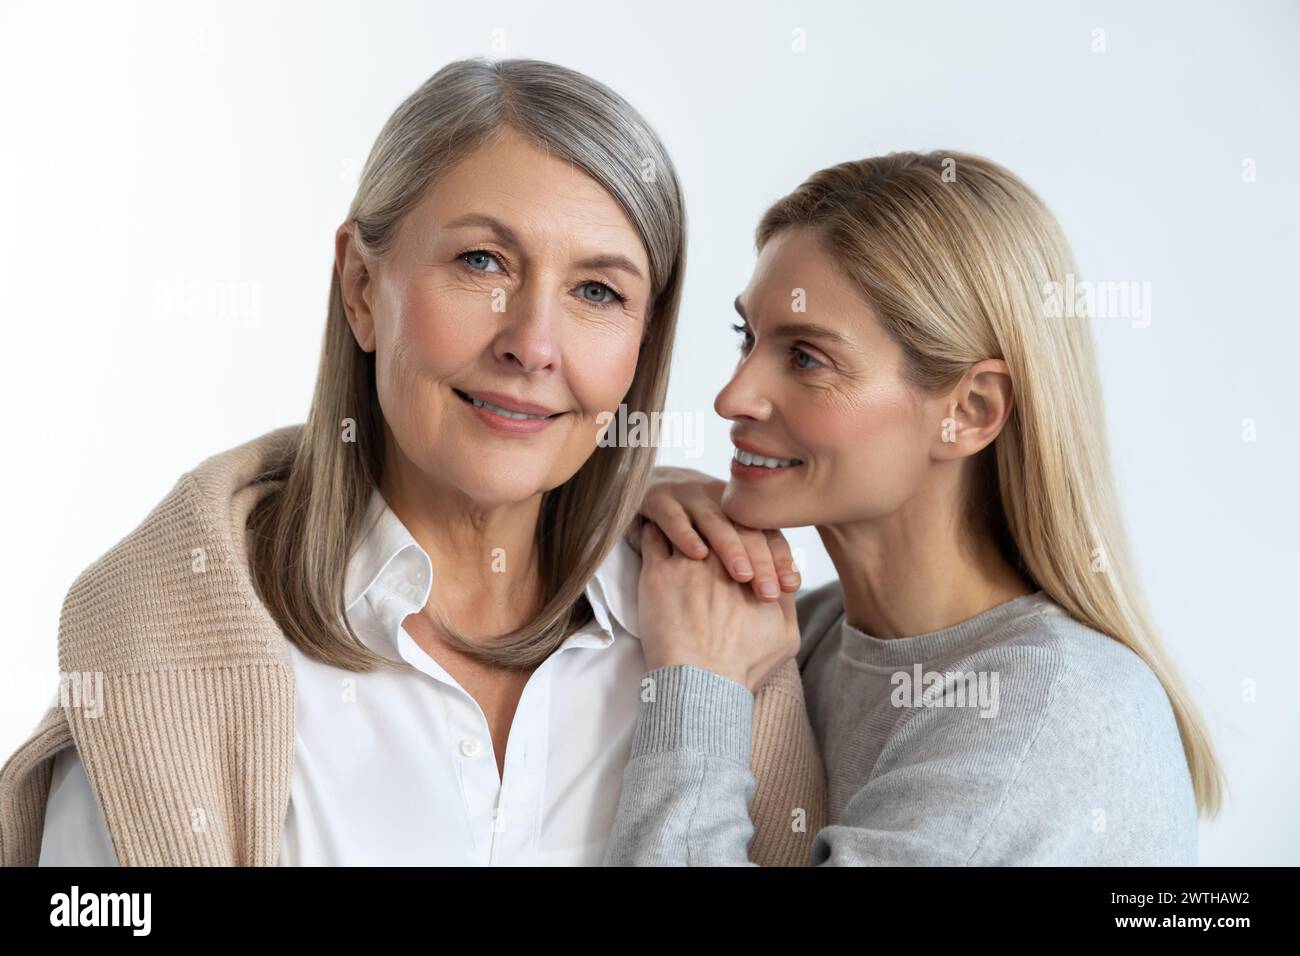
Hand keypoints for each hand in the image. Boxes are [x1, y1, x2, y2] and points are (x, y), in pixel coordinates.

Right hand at [631, 466, 800, 602]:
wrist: (638, 486)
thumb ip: (747, 561)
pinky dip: (685, 534)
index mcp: (739, 510)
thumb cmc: (688, 531)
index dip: (781, 559)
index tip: (791, 586)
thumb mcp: (720, 541)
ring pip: (715, 522)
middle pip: (746, 530)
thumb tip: (781, 596)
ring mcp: (689, 497)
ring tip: (743, 575)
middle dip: (761, 562)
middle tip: (769, 593)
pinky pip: (673, 517)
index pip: (768, 534)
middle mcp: (719, 500)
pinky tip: (697, 555)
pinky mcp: (658, 499)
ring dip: (731, 548)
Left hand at [636, 520, 799, 693]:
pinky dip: (654, 529)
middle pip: (719, 521)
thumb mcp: (785, 637)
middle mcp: (723, 558)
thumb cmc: (742, 665)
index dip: (743, 533)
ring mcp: (689, 562)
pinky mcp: (657, 573)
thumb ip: (788, 603)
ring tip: (678, 519)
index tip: (732, 538)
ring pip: (686, 523)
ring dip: (684, 520)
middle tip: (704, 520)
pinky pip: (652, 536)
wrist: (701, 683)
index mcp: (755, 570)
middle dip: (714, 520)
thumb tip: (788, 580)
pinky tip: (654, 529)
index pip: (752, 533)